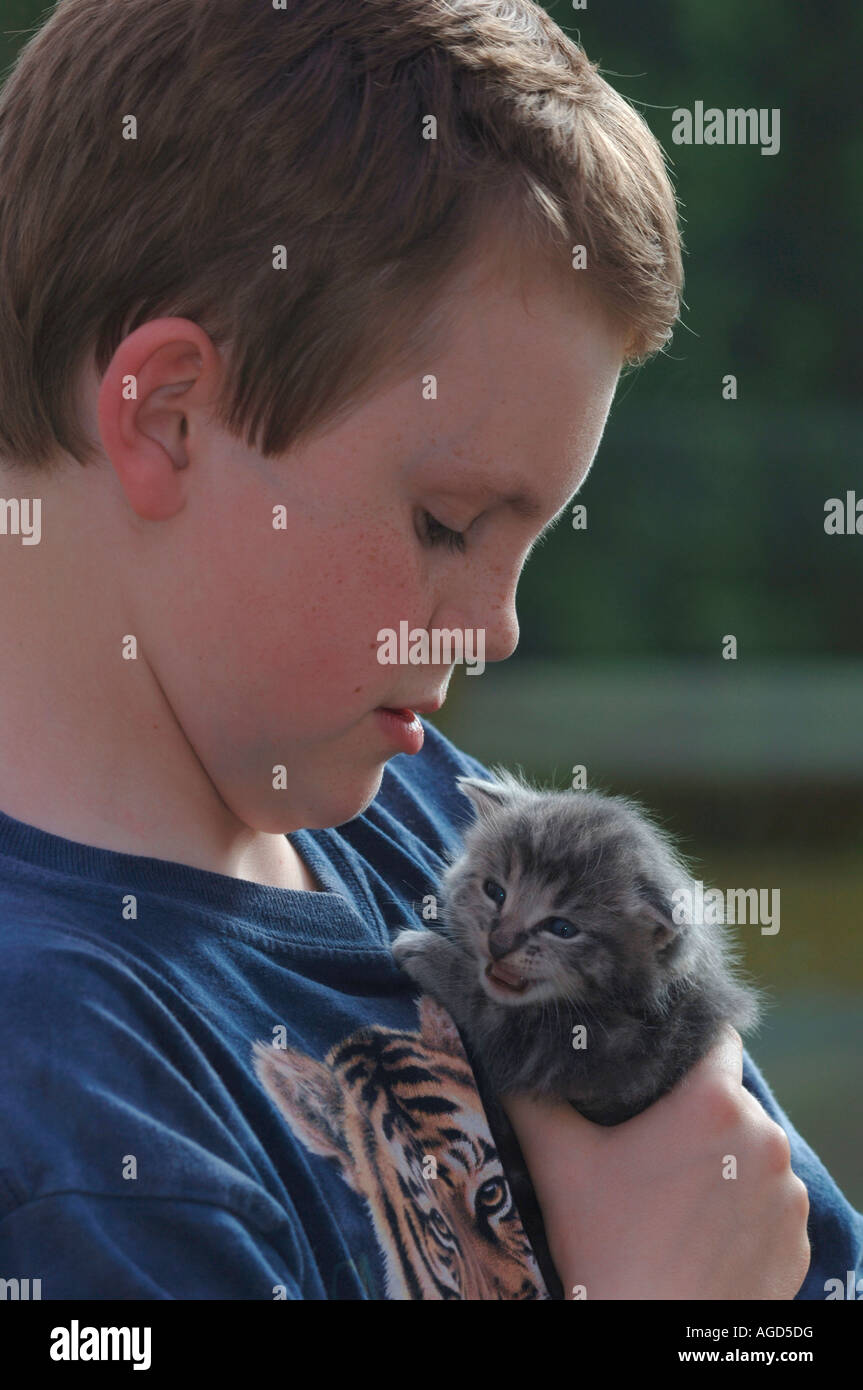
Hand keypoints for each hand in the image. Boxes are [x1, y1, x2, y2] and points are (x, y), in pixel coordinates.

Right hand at [501, 1027, 810, 1299]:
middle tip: (648, 1142)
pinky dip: (740, 1209)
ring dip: (721, 1163)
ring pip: (751, 1153)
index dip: (685, 1046)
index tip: (654, 1069)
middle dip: (695, 1114)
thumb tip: (514, 1063)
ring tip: (671, 1194)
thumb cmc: (605, 1250)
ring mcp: (787, 1194)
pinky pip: (769, 1204)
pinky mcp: (796, 1240)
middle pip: (731, 1101)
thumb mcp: (558, 1162)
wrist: (649, 1341)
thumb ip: (535, 1099)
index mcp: (715, 1104)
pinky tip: (698, 1230)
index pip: (718, 1039)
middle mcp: (765, 1140)